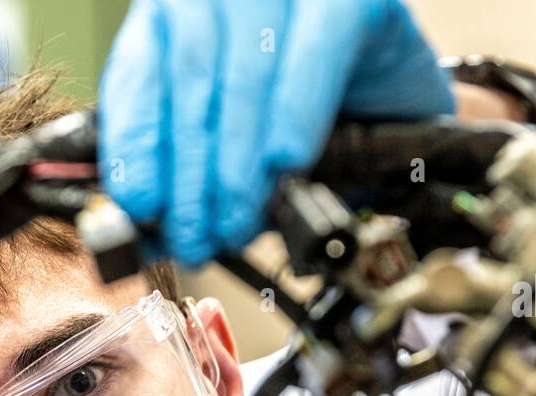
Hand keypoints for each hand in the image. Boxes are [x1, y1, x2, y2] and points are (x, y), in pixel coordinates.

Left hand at [99, 0, 454, 264]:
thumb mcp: (233, 154)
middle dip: (190, 169)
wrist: (398, 111)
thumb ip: (185, 175)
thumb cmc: (311, 129)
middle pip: (191, 73)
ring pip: (246, 67)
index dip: (137, 140)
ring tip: (237, 220)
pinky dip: (295, 112)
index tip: (140, 201)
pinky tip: (286, 161)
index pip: (140, 70)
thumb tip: (148, 226)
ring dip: (236, 159)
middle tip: (195, 234)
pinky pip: (318, 50)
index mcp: (182, 18)